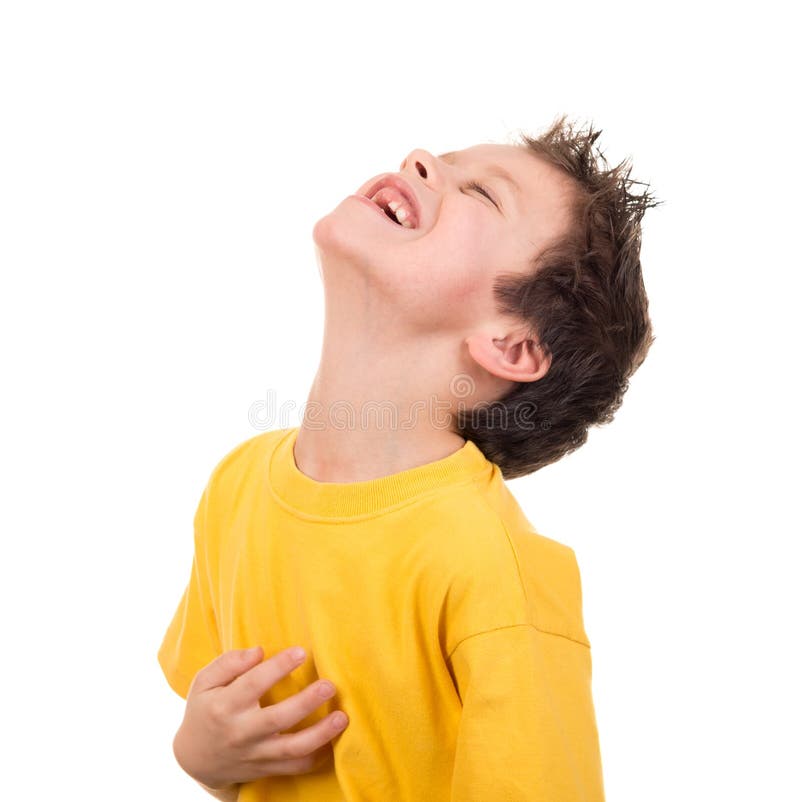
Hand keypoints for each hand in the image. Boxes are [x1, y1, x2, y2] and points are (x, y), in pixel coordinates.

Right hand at [172, 645, 348, 789]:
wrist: (196, 758)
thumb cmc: (205, 709)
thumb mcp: (204, 682)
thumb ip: (228, 663)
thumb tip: (258, 651)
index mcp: (224, 706)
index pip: (254, 684)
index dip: (278, 667)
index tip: (301, 652)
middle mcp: (241, 732)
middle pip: (278, 719)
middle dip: (307, 702)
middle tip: (329, 685)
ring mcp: (255, 754)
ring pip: (291, 749)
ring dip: (320, 734)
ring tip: (342, 717)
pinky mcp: (265, 769)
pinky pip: (294, 768)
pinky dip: (315, 757)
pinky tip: (333, 741)